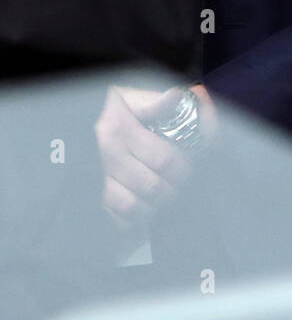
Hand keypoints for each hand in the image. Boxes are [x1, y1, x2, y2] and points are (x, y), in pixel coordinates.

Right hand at [94, 83, 216, 227]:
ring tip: (163, 201)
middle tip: (180, 187)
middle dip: (173, 190)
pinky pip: (111, 217)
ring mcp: (95, 177)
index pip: (163, 158)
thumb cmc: (109, 110)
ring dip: (154, 208)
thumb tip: (177, 96)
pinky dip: (130, 222)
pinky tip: (142, 213)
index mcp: (121, 129)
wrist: (74, 120)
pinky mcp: (89, 193)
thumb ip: (156, 102)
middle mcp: (108, 155)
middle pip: (151, 186)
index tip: (189, 168)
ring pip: (131, 206)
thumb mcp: (131, 99)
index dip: (182, 168)